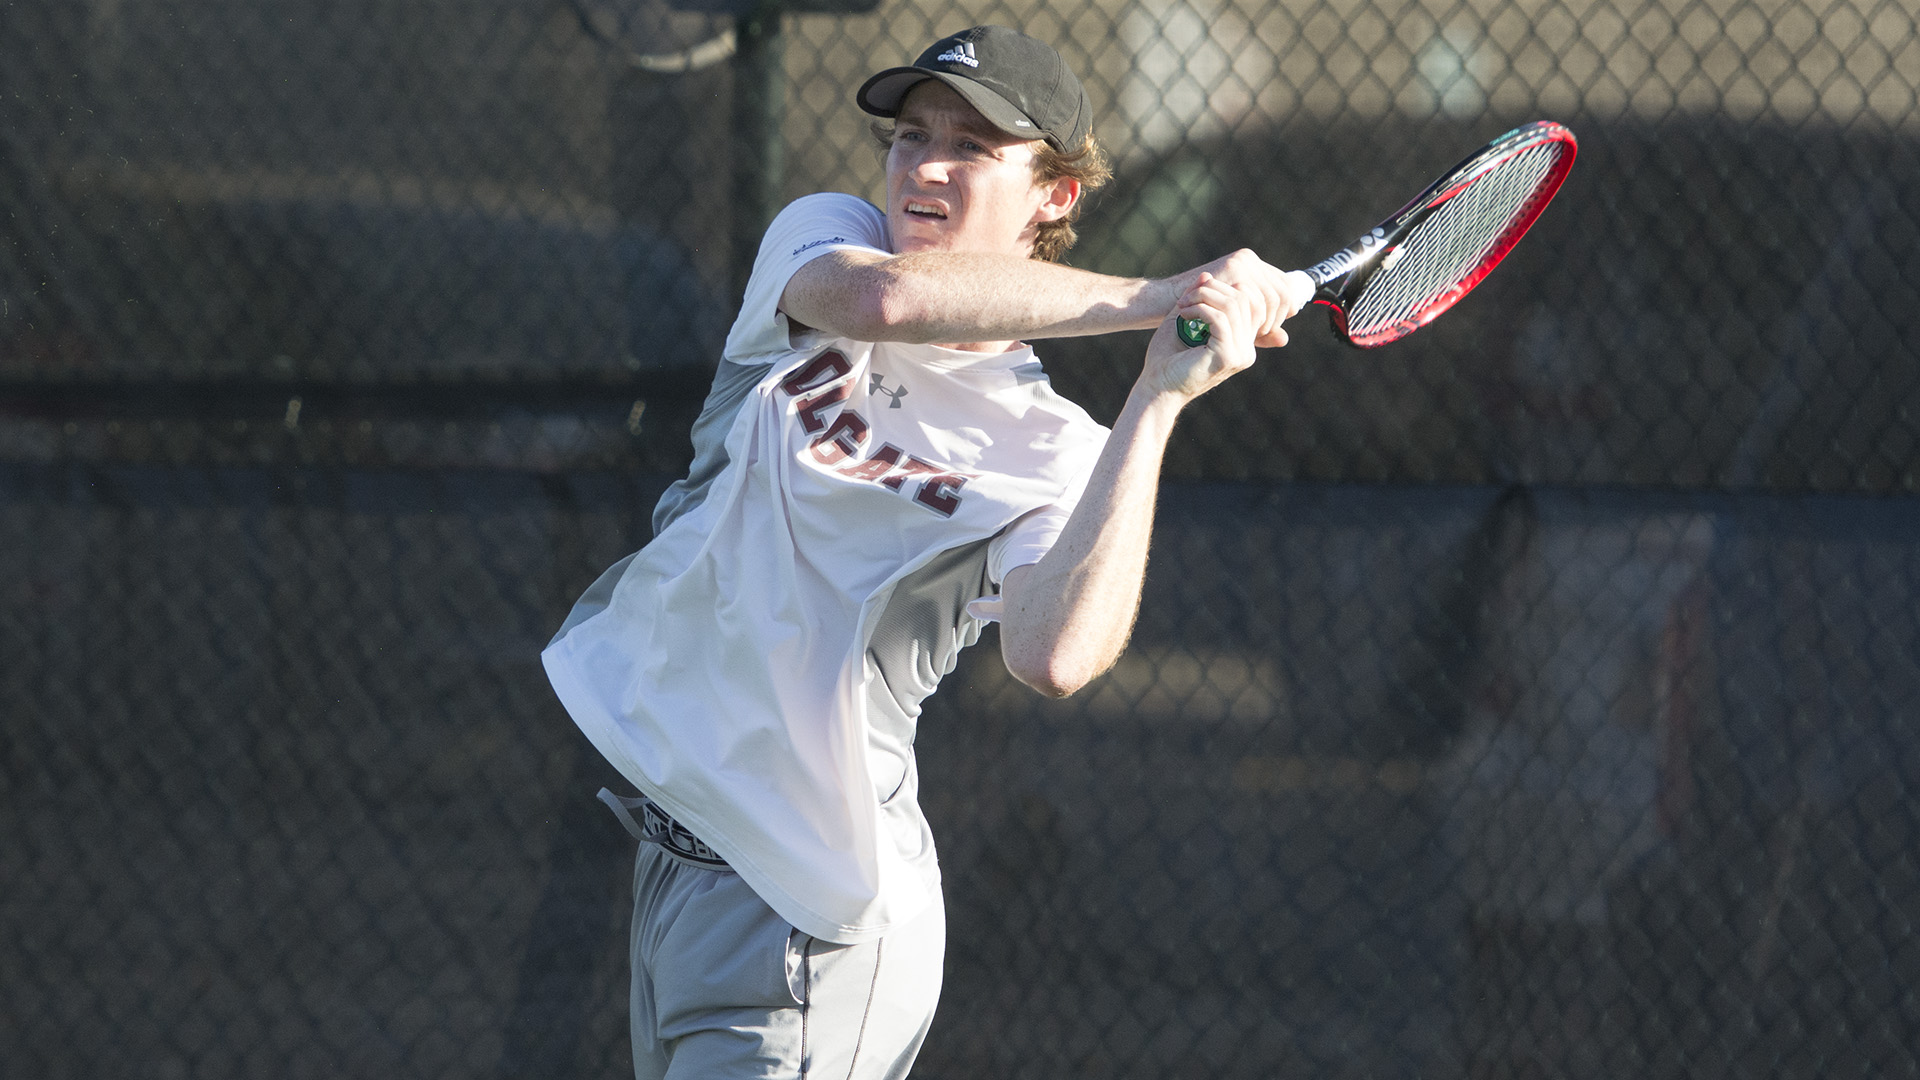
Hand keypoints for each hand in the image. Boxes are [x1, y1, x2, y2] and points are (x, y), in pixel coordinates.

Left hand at [1140, 273, 1257, 402]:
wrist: (1156, 388)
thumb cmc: (1168, 357)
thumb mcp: (1186, 320)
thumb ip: (1199, 299)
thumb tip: (1207, 274)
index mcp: (1243, 342)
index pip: (1253, 301)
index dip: (1226, 287)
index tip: (1196, 292)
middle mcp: (1247, 349)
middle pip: (1247, 299)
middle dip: (1215, 289)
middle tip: (1186, 298)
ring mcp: (1240, 354)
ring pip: (1235, 306)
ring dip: (1204, 297)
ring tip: (1182, 305)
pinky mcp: (1227, 357)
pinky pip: (1221, 319)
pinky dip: (1200, 310)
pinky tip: (1183, 315)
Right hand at [1186, 250, 1313, 347]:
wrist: (1163, 305)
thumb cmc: (1194, 317)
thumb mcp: (1231, 325)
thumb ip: (1257, 331)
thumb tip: (1284, 339)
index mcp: (1253, 268)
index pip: (1286, 288)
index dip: (1283, 312)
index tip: (1267, 330)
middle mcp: (1250, 260)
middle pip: (1283, 293)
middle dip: (1274, 319)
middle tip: (1258, 335)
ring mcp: (1243, 262)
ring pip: (1272, 299)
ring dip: (1262, 320)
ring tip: (1247, 332)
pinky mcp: (1233, 268)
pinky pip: (1255, 300)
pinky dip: (1250, 318)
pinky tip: (1240, 327)